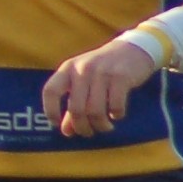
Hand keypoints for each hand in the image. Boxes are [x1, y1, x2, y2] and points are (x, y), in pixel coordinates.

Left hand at [41, 36, 159, 137]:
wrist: (133, 49)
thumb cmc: (102, 70)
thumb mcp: (83, 82)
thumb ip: (73, 106)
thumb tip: (66, 131)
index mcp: (68, 68)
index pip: (51, 91)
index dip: (50, 110)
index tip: (56, 124)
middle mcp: (82, 68)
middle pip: (76, 109)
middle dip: (82, 127)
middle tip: (89, 132)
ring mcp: (102, 71)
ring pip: (95, 111)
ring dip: (101, 125)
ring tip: (105, 127)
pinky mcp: (121, 76)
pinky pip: (115, 106)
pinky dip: (116, 115)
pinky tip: (117, 114)